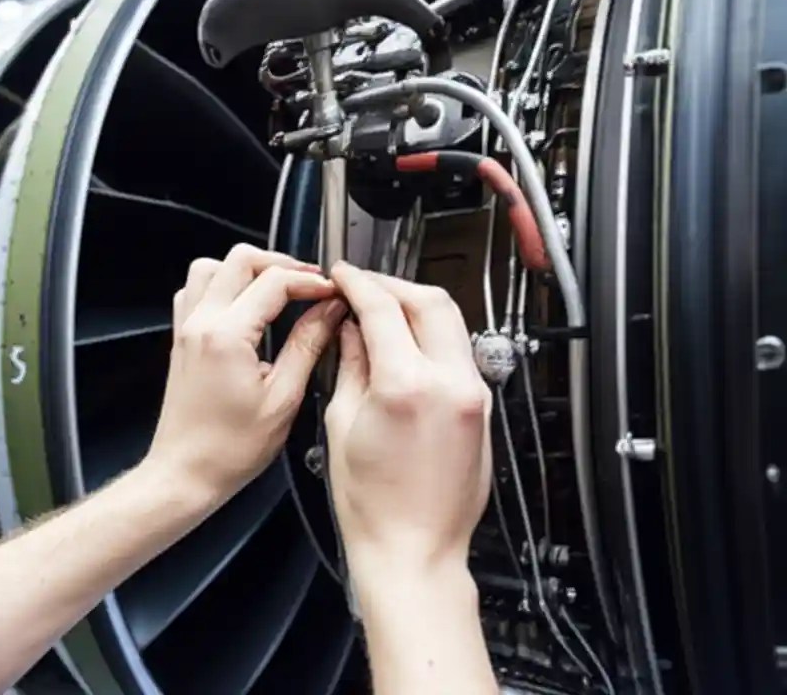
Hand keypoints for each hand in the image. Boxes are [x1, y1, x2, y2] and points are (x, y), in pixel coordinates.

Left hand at [146, 244, 347, 499]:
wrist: (185, 473)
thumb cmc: (229, 449)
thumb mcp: (284, 399)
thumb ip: (307, 346)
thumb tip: (329, 312)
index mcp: (227, 336)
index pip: (274, 282)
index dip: (310, 281)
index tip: (331, 293)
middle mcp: (201, 324)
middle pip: (240, 259)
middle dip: (280, 264)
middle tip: (310, 284)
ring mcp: (186, 330)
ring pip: (211, 267)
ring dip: (246, 270)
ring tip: (278, 289)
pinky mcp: (181, 341)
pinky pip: (194, 291)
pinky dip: (221, 286)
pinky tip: (244, 307)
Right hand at [324, 263, 491, 586]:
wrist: (413, 550)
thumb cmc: (373, 506)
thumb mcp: (343, 424)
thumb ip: (349, 364)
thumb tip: (349, 328)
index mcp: (407, 386)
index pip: (382, 308)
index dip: (357, 283)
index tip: (343, 274)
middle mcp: (450, 384)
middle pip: (428, 301)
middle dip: (391, 284)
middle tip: (362, 285)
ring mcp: (473, 395)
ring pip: (451, 322)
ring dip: (416, 306)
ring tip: (382, 312)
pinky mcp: (482, 409)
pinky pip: (459, 352)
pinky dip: (432, 336)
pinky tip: (405, 345)